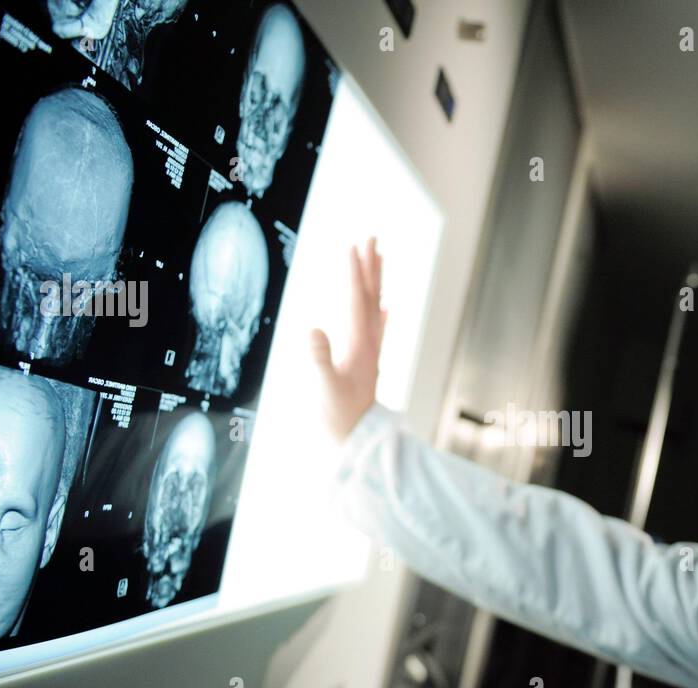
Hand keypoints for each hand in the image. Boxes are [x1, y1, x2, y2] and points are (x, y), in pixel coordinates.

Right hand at [311, 237, 387, 442]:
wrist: (360, 440)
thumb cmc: (340, 416)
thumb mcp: (325, 387)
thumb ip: (320, 358)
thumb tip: (312, 329)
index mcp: (359, 344)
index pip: (357, 300)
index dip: (354, 272)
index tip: (352, 246)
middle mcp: (370, 343)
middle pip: (372, 296)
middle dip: (370, 266)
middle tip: (372, 238)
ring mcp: (371, 352)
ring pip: (376, 307)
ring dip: (376, 282)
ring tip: (379, 259)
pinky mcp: (369, 362)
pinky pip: (378, 329)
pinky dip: (380, 313)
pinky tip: (385, 307)